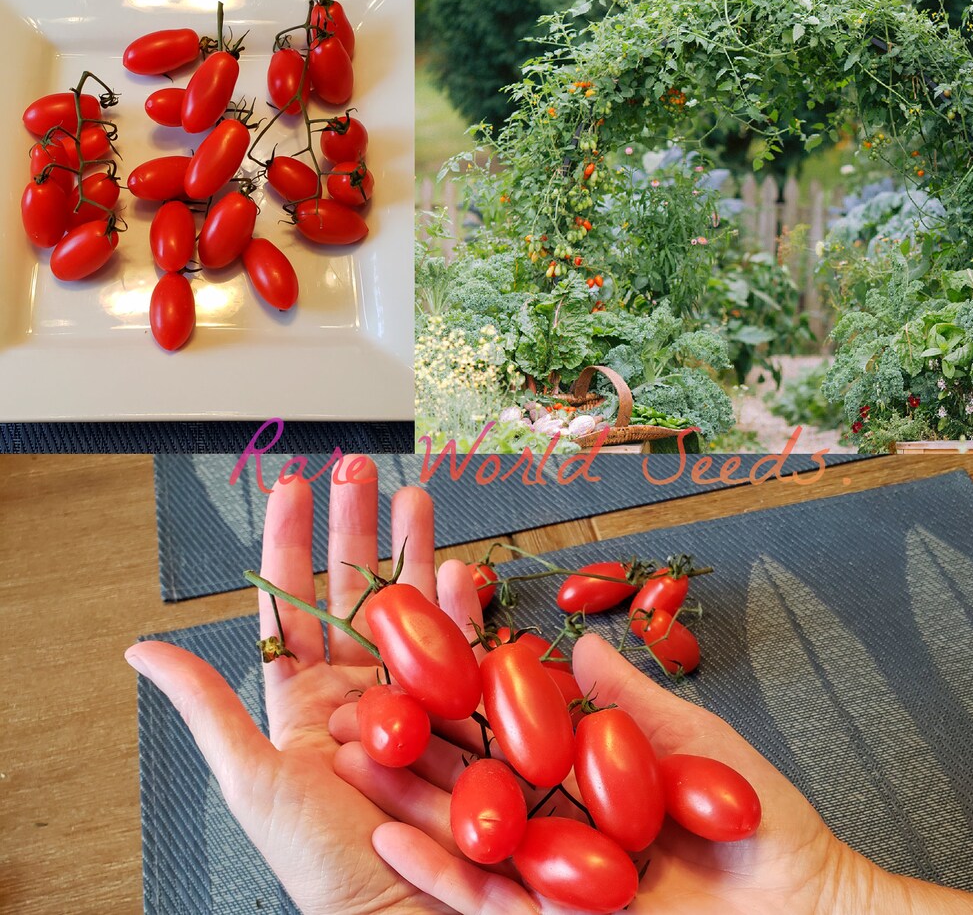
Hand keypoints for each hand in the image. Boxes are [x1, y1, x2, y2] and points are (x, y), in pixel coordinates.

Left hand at [126, 458, 457, 914]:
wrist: (406, 909)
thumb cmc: (325, 857)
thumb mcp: (252, 779)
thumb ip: (207, 705)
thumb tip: (142, 649)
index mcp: (303, 701)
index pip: (293, 601)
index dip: (292, 540)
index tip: (296, 485)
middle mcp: (360, 690)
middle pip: (355, 589)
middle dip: (358, 525)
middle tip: (360, 467)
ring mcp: (413, 697)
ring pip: (411, 604)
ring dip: (415, 548)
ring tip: (415, 497)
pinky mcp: (462, 712)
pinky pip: (462, 647)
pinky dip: (463, 605)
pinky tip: (461, 568)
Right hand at [335, 623, 972, 914]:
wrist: (808, 910)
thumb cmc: (762, 823)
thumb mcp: (693, 743)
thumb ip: (632, 700)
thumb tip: (584, 642)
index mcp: (586, 778)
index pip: (506, 731)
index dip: (454, 699)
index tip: (404, 661)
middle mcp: (559, 825)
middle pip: (470, 782)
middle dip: (407, 749)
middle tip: (344, 713)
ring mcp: (552, 877)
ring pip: (463, 837)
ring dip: (400, 803)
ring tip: (345, 763)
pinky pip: (485, 898)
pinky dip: (436, 870)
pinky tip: (389, 837)